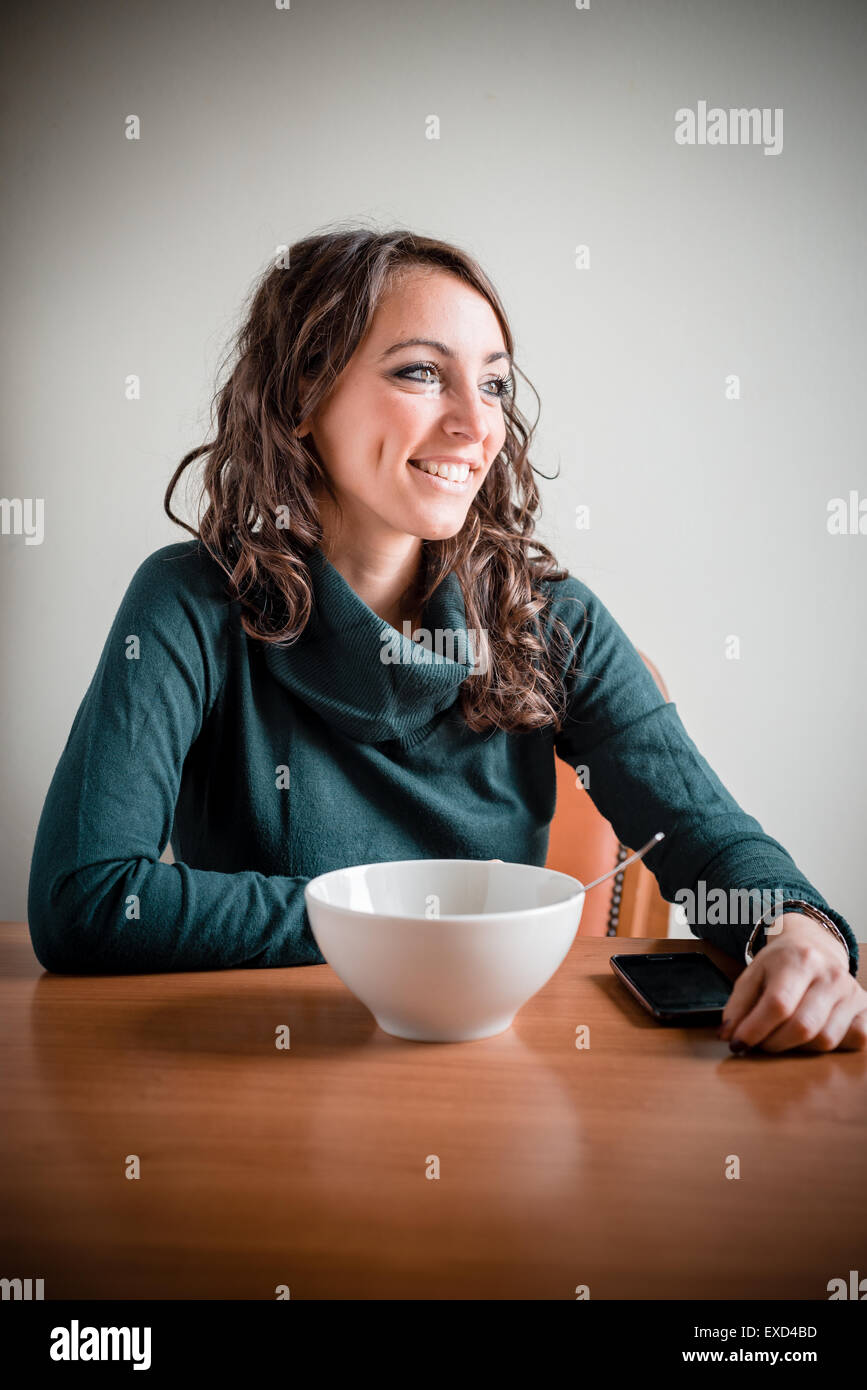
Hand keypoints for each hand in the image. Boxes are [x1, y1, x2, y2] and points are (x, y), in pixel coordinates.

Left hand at [720, 913, 866, 1052]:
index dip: (755, 1030)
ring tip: (783, 1036)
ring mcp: (852, 993)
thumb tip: (729, 1036)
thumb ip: (738, 1004)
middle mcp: (831, 975)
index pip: (778, 1004)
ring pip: (824, 1040)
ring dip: (797, 1048)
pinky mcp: (865, 1009)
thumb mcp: (753, 974)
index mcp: (799, 959)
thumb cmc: (781, 965)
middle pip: (802, 1026)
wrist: (815, 946)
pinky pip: (851, 1042)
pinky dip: (828, 1048)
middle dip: (774, 1044)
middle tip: (759, 1044)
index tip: (738, 1043)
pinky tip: (811, 1036)